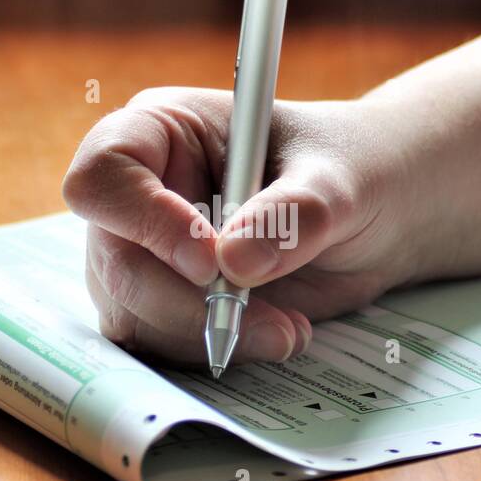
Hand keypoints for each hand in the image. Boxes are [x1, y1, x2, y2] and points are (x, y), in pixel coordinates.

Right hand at [62, 87, 416, 363]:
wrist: (377, 213)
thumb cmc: (351, 168)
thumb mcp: (337, 181)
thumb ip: (291, 214)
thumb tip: (234, 264)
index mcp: (162, 131)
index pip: (104, 175)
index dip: (142, 220)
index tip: (208, 260)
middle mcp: (141, 192)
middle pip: (114, 260)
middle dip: (186, 303)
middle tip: (261, 318)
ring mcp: (148, 253)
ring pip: (134, 313)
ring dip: (208, 334)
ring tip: (288, 328)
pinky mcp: (168, 303)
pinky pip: (162, 343)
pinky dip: (217, 349)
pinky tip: (277, 334)